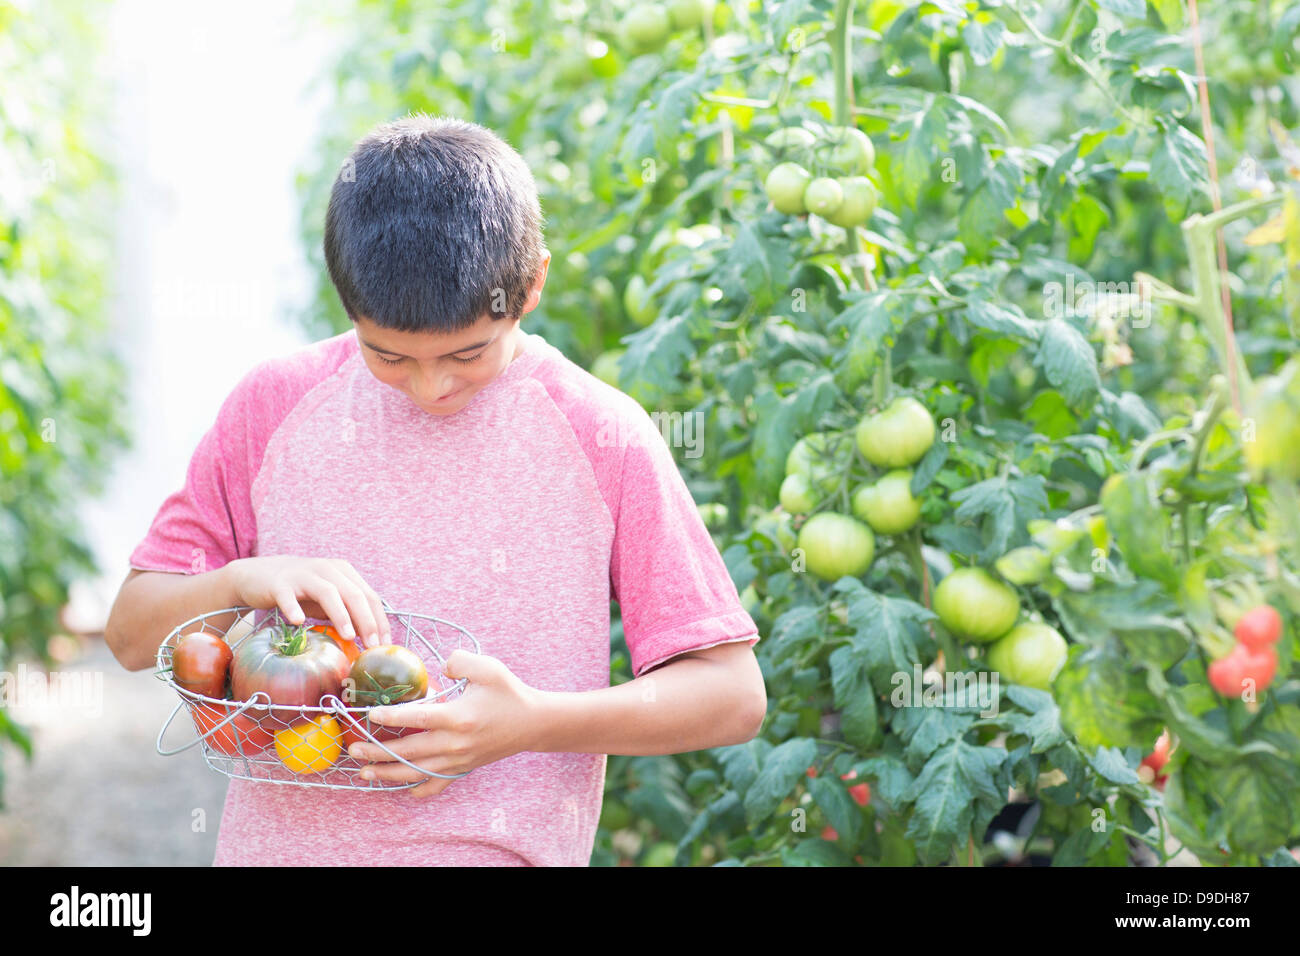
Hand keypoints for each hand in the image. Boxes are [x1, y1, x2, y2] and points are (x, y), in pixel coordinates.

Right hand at [225, 556, 391, 647]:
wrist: (260, 575)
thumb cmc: (302, 591)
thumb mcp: (329, 600)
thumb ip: (348, 614)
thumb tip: (369, 642)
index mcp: (343, 572)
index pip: (369, 596)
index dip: (380, 620)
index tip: (384, 644)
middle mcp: (327, 569)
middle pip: (353, 593)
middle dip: (366, 620)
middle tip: (371, 644)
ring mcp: (303, 575)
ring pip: (327, 592)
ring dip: (340, 614)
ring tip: (348, 635)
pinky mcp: (279, 583)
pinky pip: (288, 596)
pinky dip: (294, 607)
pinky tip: (299, 622)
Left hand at [348, 649, 541, 796]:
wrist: (533, 723)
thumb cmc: (509, 693)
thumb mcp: (488, 667)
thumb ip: (459, 660)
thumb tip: (439, 668)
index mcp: (459, 717)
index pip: (417, 719)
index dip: (391, 718)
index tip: (370, 715)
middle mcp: (455, 744)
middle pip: (408, 751)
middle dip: (377, 751)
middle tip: (353, 749)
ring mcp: (459, 760)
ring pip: (416, 772)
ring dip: (388, 773)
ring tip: (364, 771)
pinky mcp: (464, 768)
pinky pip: (437, 785)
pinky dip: (418, 790)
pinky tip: (403, 789)